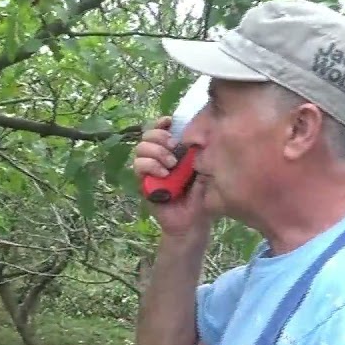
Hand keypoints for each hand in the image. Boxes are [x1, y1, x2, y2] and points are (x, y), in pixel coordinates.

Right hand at [133, 117, 210, 237]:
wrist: (192, 222)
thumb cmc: (201, 196)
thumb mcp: (206, 171)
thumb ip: (201, 154)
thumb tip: (198, 136)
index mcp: (174, 150)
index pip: (161, 129)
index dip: (162, 123)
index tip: (169, 122)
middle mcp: (159, 157)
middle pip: (148, 134)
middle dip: (160, 136)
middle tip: (174, 146)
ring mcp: (150, 169)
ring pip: (141, 148)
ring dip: (156, 152)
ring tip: (172, 164)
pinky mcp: (144, 182)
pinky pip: (138, 166)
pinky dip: (150, 166)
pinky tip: (164, 174)